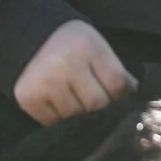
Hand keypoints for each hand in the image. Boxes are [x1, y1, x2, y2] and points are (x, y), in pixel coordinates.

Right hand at [13, 19, 135, 124]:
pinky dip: (60, 120)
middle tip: (98, 103)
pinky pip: (54, 123)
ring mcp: (45, 83)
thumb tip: (132, 98)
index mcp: (87, 46)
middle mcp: (64, 65)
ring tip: (77, 101)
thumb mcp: (96, 47)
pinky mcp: (28, 99)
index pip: (117, 84)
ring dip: (81, 116)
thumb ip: (115, 71)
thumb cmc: (70, 44)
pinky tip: (59, 104)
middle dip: (102, 108)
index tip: (121, 99)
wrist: (27, 37)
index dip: (123, 96)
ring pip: (76, 118)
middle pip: (97, 105)